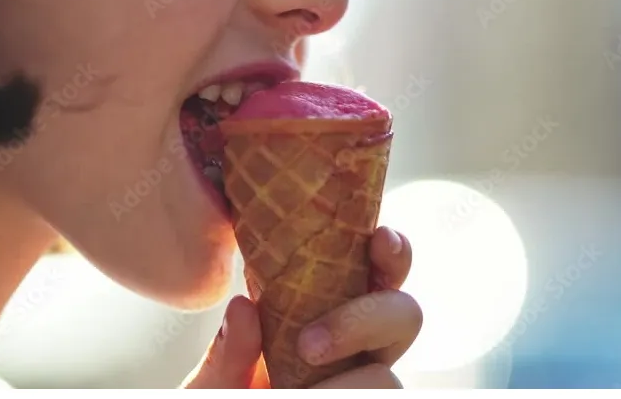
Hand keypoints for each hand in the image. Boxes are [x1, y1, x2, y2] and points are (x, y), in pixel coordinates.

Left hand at [182, 226, 420, 388]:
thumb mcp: (217, 380)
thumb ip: (229, 351)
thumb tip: (243, 306)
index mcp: (327, 315)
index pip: (374, 272)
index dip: (390, 252)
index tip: (380, 238)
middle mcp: (359, 350)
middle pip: (404, 315)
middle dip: (365, 320)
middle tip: (307, 345)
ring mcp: (366, 383)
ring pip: (388, 376)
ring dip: (346, 384)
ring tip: (298, 393)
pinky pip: (381, 395)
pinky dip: (340, 394)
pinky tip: (307, 397)